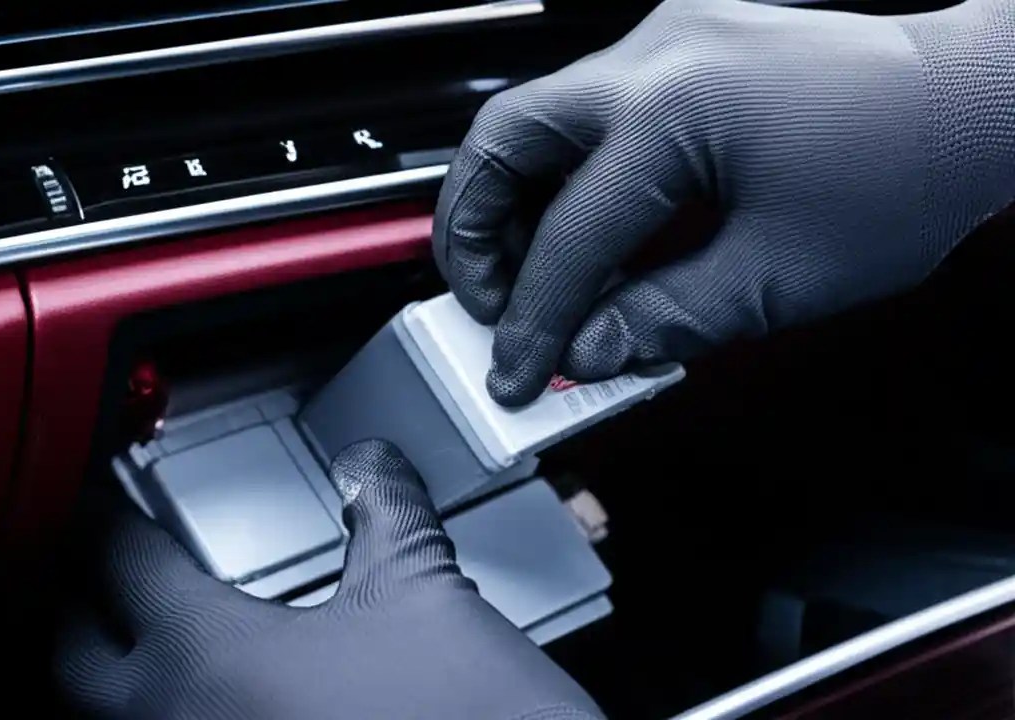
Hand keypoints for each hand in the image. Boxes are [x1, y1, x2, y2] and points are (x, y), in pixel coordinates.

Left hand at [55, 440, 603, 719]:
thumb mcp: (425, 597)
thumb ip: (385, 514)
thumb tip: (374, 469)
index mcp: (206, 656)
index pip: (116, 561)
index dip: (102, 515)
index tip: (99, 495)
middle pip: (69, 657)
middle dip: (78, 600)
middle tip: (106, 562)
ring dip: (114, 671)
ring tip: (148, 631)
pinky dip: (165, 713)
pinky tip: (211, 699)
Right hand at [435, 0, 1014, 406]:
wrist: (973, 101)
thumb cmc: (908, 169)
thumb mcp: (779, 279)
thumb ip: (662, 320)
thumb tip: (587, 350)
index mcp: (676, 109)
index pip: (567, 235)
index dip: (532, 320)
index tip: (517, 369)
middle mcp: (654, 56)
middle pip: (503, 138)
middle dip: (473, 231)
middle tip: (485, 304)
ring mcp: (662, 41)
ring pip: (533, 118)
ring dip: (512, 201)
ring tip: (528, 276)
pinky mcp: (677, 50)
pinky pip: (587, 115)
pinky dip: (564, 177)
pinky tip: (579, 232)